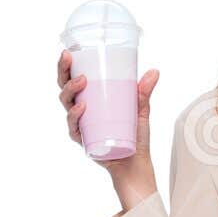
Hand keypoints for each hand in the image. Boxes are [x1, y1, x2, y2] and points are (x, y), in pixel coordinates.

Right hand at [59, 49, 158, 205]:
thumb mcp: (140, 111)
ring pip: (66, 105)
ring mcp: (80, 126)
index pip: (73, 80)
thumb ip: (143, 93)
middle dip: (63, 72)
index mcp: (90, 101)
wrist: (136, 164)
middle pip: (64, 89)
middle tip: (68, 59)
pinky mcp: (84, 140)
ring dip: (71, 90)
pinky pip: (75, 127)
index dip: (66, 66)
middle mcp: (81, 112)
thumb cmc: (135, 137)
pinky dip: (76, 115)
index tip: (69, 52)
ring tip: (82, 81)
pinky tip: (83, 107)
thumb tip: (154, 71)